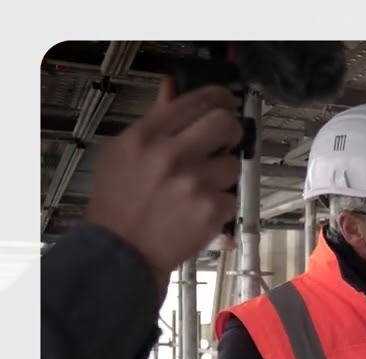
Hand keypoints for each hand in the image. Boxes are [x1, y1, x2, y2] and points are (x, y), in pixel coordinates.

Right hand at [84, 76, 243, 292]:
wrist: (121, 251)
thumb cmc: (119, 201)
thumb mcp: (122, 152)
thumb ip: (153, 118)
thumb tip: (171, 87)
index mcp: (147, 136)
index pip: (196, 101)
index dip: (219, 97)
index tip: (226, 101)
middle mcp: (171, 155)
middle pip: (225, 123)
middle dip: (230, 131)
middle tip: (224, 142)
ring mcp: (194, 183)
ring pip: (233, 164)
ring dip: (223, 175)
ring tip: (199, 187)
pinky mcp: (211, 210)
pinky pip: (232, 197)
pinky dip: (221, 205)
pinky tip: (198, 211)